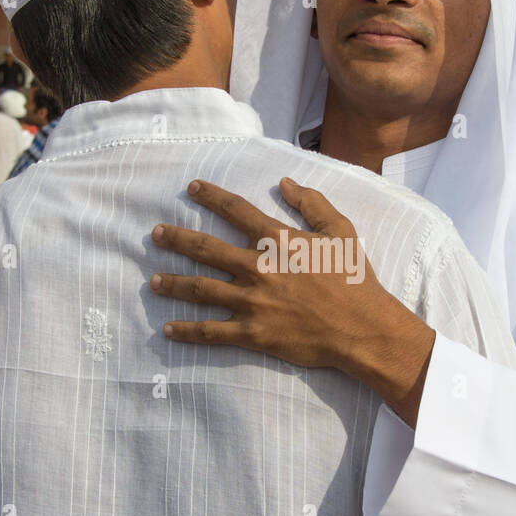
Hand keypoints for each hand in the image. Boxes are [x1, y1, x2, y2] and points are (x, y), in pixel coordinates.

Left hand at [149, 178, 433, 425]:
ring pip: (201, 290)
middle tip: (155, 235)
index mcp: (278, 240)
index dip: (211, 197)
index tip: (191, 188)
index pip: (236, 210)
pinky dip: (188, 332)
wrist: (362, 328)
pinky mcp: (253, 334)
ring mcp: (252, 302)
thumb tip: (285, 182)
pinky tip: (168, 330)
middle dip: (176, 240)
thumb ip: (312, 204)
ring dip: (173, 285)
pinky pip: (212, 332)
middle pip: (205, 249)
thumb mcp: (341, 232)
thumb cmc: (355, 280)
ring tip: (153, 282)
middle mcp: (258, 267)